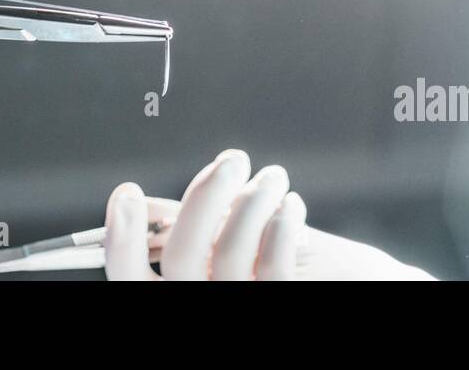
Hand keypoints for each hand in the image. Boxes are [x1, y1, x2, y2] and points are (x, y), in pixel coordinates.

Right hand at [104, 149, 435, 280]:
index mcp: (178, 296)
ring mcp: (241, 309)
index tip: (127, 191)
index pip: (129, 282)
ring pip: (232, 253)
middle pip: (182, 258)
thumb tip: (161, 199)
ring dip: (254, 199)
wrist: (347, 292)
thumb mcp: (225, 259)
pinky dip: (282, 224)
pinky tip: (291, 206)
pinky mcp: (282, 305)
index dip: (121, 240)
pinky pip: (275, 265)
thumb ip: (195, 236)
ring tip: (273, 177)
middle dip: (203, 197)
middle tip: (232, 160)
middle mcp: (202, 307)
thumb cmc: (273, 272)